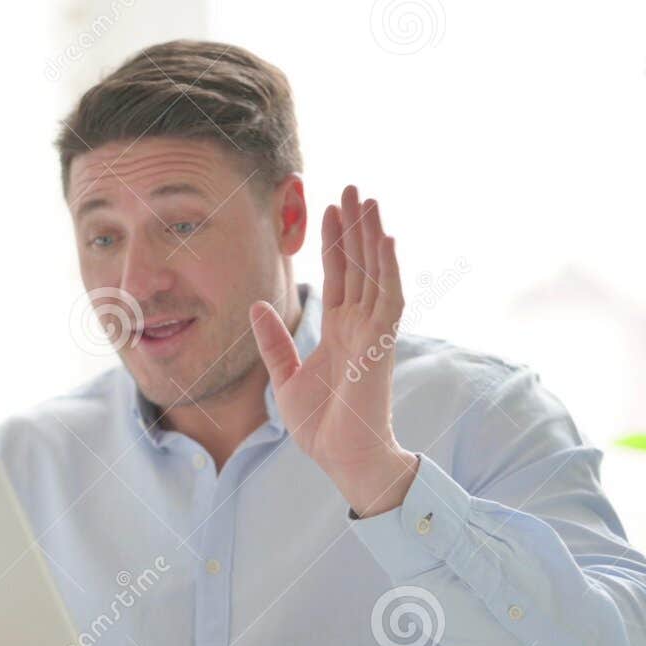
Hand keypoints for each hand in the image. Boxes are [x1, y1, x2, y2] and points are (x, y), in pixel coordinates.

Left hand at [248, 185, 418, 516]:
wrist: (342, 458)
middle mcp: (360, 326)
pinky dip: (386, 270)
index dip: (335, 242)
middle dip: (355, 226)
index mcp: (339, 331)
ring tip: (366, 200)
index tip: (328, 208)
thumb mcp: (284, 378)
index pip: (339, 276)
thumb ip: (274, 342)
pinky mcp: (380, 346)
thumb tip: (257, 306)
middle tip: (351, 186)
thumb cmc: (322, 426)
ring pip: (375, 273)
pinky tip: (384, 240)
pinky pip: (387, 300)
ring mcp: (373, 333)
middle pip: (359, 264)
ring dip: (371, 236)